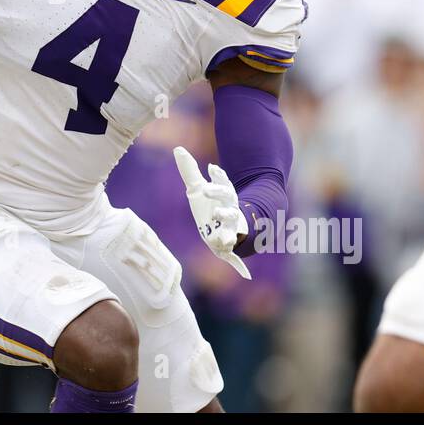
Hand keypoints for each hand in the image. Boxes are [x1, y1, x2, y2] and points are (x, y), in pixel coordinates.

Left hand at [173, 146, 250, 279]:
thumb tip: (178, 149)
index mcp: (224, 196)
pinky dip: (239, 265)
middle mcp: (231, 212)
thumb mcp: (198, 188)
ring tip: (223, 241)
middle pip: (230, 208)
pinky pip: (236, 256)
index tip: (212, 168)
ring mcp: (232, 230)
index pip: (222, 185)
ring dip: (229, 236)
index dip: (218, 178)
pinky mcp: (231, 245)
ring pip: (232, 232)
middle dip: (224, 210)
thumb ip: (190, 170)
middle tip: (216, 211)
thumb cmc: (212, 205)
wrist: (230, 225)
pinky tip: (245, 275)